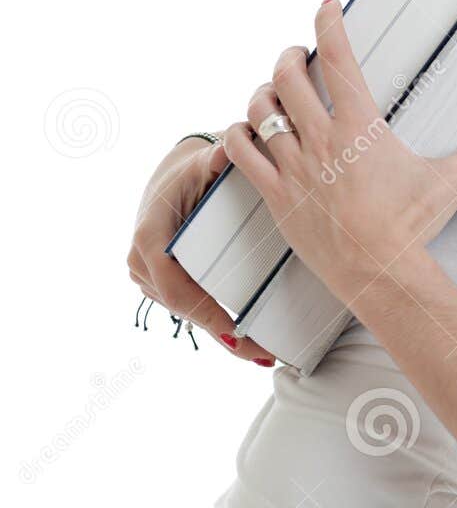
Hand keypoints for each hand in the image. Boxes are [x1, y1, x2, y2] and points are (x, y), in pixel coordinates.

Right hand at [128, 139, 276, 363]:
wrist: (175, 175)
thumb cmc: (194, 169)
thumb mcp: (204, 162)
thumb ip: (215, 159)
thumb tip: (224, 153)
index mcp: (150, 237)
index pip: (176, 286)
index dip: (206, 313)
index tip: (238, 334)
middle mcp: (142, 261)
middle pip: (184, 308)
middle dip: (223, 335)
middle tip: (263, 355)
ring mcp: (147, 276)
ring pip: (185, 313)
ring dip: (220, 335)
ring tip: (261, 354)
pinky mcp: (158, 283)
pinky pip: (187, 309)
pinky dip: (214, 325)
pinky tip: (244, 342)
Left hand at [222, 0, 456, 309]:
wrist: (378, 271)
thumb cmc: (411, 227)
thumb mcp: (449, 185)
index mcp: (359, 125)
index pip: (336, 56)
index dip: (328, 22)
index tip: (326, 5)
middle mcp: (320, 138)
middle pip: (286, 75)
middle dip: (288, 57)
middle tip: (294, 57)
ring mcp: (294, 166)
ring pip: (260, 109)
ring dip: (262, 94)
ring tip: (270, 94)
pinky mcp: (277, 194)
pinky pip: (240, 152)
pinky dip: (237, 135)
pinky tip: (243, 132)